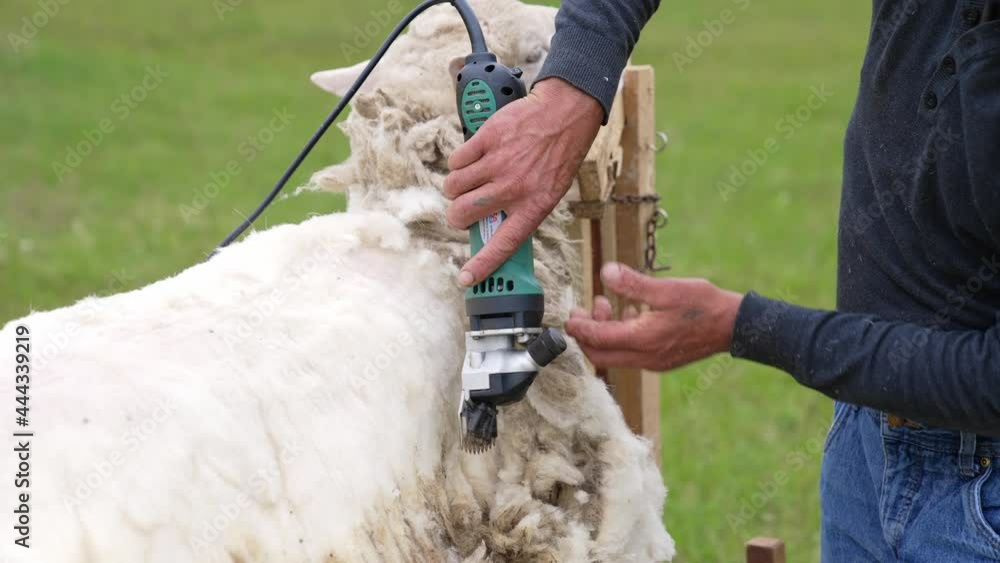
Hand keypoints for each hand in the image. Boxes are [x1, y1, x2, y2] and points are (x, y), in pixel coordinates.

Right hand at [444, 78, 603, 285]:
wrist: (564, 113)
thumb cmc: (558, 155)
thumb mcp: (549, 192)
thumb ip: (523, 211)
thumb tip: (492, 227)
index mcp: (532, 206)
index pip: (503, 245)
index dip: (482, 265)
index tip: (466, 279)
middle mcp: (513, 188)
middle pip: (462, 213)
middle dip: (456, 215)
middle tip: (462, 210)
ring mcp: (498, 163)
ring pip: (453, 186)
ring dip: (455, 187)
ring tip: (469, 180)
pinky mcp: (487, 139)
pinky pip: (457, 160)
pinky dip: (459, 162)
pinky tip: (473, 158)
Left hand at [565, 263, 744, 370]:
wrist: (735, 327)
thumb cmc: (703, 306)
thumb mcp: (667, 289)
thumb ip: (633, 283)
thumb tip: (606, 272)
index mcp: (642, 340)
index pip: (597, 339)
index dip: (579, 327)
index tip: (569, 315)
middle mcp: (644, 357)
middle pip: (600, 355)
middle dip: (587, 334)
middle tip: (584, 310)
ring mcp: (653, 362)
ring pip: (614, 355)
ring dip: (604, 333)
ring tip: (606, 304)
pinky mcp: (661, 361)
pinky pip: (630, 354)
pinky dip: (621, 336)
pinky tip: (630, 313)